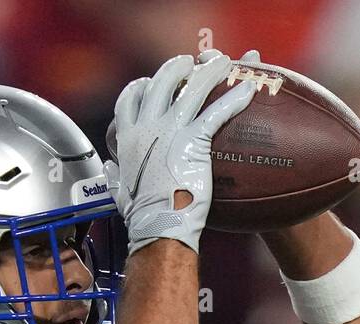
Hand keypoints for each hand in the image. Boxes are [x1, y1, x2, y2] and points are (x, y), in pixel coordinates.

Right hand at [104, 52, 255, 255]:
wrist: (157, 225)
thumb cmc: (141, 215)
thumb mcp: (120, 193)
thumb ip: (115, 176)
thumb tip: (110, 170)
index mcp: (127, 138)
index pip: (129, 99)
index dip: (139, 87)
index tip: (147, 82)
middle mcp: (147, 127)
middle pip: (160, 83)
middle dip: (175, 68)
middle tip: (188, 62)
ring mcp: (170, 131)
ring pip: (191, 89)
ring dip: (208, 72)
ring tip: (221, 63)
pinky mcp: (194, 140)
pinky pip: (217, 111)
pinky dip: (235, 97)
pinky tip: (249, 88)